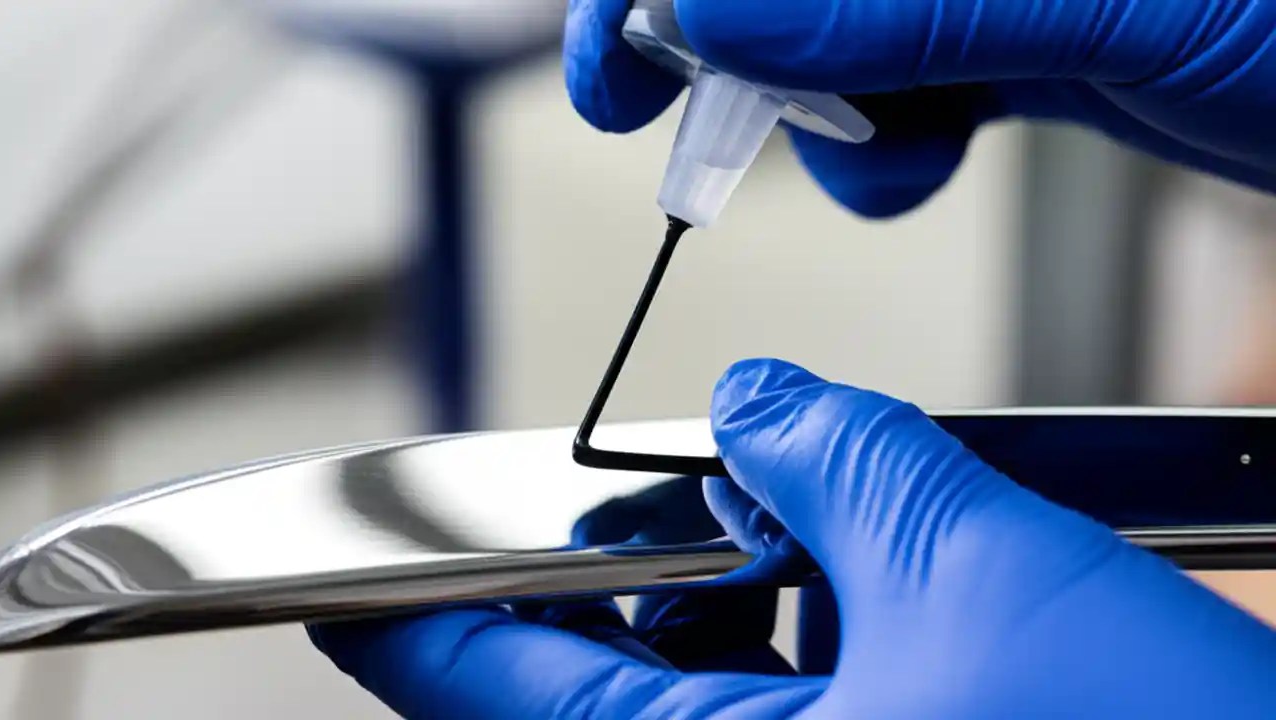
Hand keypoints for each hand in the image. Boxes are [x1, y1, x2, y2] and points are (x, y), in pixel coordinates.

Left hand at [309, 358, 1275, 717]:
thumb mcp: (972, 568)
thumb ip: (842, 458)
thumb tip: (764, 406)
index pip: (491, 691)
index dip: (412, 618)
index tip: (358, 572)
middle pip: (596, 687)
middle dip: (628, 570)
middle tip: (665, 494)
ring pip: (701, 692)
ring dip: (733, 593)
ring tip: (790, 521)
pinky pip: (783, 707)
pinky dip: (801, 632)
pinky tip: (856, 579)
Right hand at [566, 0, 1275, 217]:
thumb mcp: (1121, 0)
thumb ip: (907, 0)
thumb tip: (711, 3)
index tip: (625, 42)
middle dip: (717, 30)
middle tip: (652, 98)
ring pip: (833, 26)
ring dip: (809, 103)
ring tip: (872, 153)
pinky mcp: (1032, 35)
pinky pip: (900, 78)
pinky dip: (874, 139)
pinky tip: (906, 162)